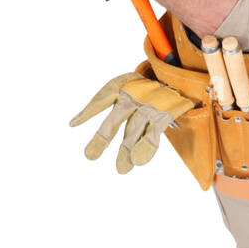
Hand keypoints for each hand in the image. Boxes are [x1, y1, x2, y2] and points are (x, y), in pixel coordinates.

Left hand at [69, 73, 193, 172]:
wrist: (176, 78)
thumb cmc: (143, 88)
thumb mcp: (125, 86)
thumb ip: (101, 102)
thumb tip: (72, 123)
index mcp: (123, 85)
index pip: (104, 97)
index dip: (88, 111)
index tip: (73, 124)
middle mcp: (136, 94)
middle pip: (116, 118)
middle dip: (103, 138)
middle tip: (89, 156)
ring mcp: (150, 105)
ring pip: (134, 131)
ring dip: (127, 150)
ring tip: (122, 169)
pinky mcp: (164, 115)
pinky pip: (154, 134)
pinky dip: (147, 147)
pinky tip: (139, 160)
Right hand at [152, 0, 248, 37]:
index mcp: (230, 27)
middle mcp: (218, 35)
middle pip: (238, 41)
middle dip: (248, 38)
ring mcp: (207, 35)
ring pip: (226, 39)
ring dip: (233, 34)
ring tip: (244, 30)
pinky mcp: (199, 31)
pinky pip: (214, 35)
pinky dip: (221, 31)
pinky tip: (224, 23)